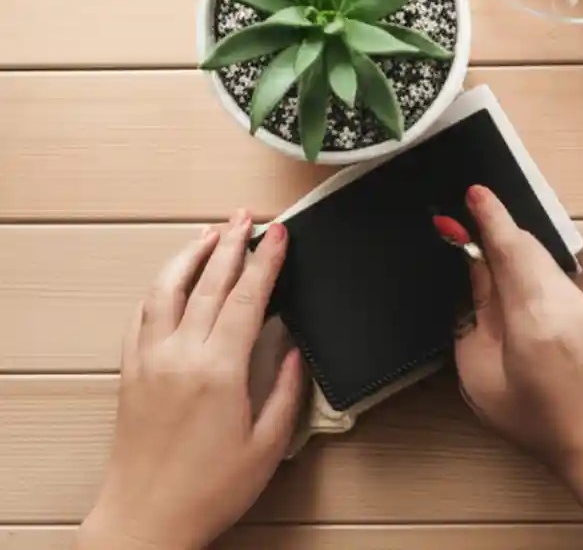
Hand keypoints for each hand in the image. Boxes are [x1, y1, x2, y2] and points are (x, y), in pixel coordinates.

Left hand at [77, 211, 305, 549]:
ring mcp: (150, 361)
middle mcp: (180, 356)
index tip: (279, 235)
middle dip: (231, 244)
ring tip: (209, 234)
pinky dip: (159, 289)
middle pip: (208, 283)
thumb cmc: (208, 491)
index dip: (266, 261)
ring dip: (190, 255)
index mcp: (219, 370)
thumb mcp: (267, 445)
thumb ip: (287, 391)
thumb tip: (295, 351)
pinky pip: (141, 316)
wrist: (146, 519)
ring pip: (167, 290)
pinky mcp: (131, 374)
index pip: (246, 298)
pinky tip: (171, 281)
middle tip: (246, 218)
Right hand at [454, 185, 582, 473]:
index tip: (475, 192)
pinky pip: (554, 277)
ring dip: (514, 251)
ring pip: (542, 261)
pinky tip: (514, 287)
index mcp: (532, 314)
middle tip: (468, 223)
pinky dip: (531, 269)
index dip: (491, 217)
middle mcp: (562, 299)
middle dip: (498, 231)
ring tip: (485, 257)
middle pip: (527, 247)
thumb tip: (477, 275)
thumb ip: (477, 319)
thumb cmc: (539, 421)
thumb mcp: (484, 376)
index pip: (509, 248)